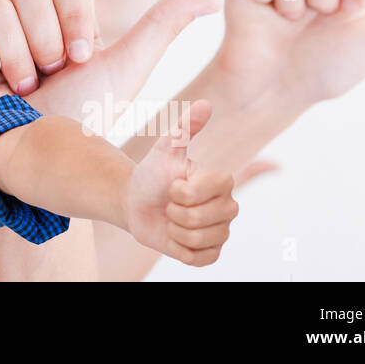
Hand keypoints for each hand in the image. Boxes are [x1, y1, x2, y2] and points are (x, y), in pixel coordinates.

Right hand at [0, 0, 218, 126]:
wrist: (36, 153)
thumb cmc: (81, 111)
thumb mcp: (126, 67)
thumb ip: (162, 25)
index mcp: (59, 6)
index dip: (74, 12)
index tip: (82, 54)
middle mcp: (22, 8)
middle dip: (46, 41)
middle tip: (51, 74)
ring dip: (18, 59)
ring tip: (24, 87)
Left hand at [124, 100, 236, 266]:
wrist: (136, 202)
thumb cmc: (152, 174)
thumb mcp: (166, 149)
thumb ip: (186, 128)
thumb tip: (205, 104)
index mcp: (223, 182)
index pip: (207, 192)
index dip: (182, 191)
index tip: (174, 185)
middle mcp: (228, 207)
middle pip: (201, 219)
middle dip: (175, 212)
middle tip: (170, 204)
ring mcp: (221, 232)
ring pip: (199, 240)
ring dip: (175, 230)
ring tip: (172, 219)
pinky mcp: (210, 253)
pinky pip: (198, 259)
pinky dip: (179, 248)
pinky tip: (175, 236)